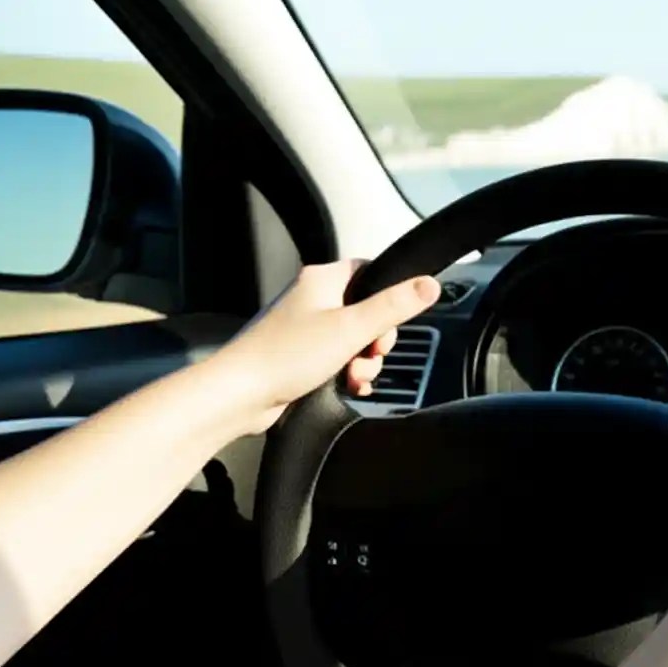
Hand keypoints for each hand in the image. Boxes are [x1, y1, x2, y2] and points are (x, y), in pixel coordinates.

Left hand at [211, 260, 440, 432]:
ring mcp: (305, 328)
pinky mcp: (300, 355)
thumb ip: (394, 307)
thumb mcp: (352, 329)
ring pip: (354, 338)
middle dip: (377, 340)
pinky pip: (338, 358)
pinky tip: (346, 386)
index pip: (372, 271)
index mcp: (322, 279)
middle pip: (368, 309)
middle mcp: (312, 299)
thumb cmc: (284, 357)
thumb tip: (430, 284)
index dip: (391, 296)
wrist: (238, 395)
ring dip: (363, 361)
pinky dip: (347, 373)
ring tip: (354, 376)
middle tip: (370, 354)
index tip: (394, 321)